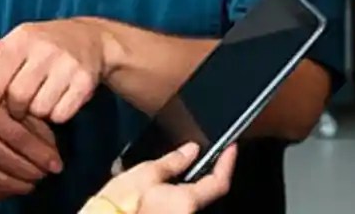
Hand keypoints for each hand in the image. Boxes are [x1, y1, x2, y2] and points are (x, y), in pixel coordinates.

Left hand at [0, 19, 106, 123]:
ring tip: (40, 100)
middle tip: (18, 108)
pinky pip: (61, 114)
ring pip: (40, 109)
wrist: (92, 38)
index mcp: (22, 39)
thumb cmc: (45, 42)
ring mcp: (67, 65)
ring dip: (37, 113)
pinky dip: (57, 115)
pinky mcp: (85, 81)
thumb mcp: (18, 40)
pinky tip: (58, 101)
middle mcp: (44, 50)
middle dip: (14, 109)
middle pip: (18, 98)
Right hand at [0, 101, 62, 199]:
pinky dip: (8, 191)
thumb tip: (52, 151)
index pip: (18, 136)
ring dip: (22, 184)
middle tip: (48, 173)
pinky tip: (21, 185)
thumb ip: (37, 124)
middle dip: (32, 171)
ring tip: (36, 179)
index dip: (40, 153)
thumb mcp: (19, 104)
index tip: (57, 163)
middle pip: (7, 160)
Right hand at [90, 142, 235, 213]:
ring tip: (178, 166)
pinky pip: (179, 206)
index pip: (219, 182)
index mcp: (187, 201)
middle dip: (204, 173)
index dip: (227, 163)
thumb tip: (192, 150)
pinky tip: (164, 185)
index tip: (232, 147)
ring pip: (191, 200)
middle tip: (200, 154)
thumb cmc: (123, 202)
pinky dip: (177, 194)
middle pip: (205, 193)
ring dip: (189, 184)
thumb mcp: (146, 173)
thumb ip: (173, 161)